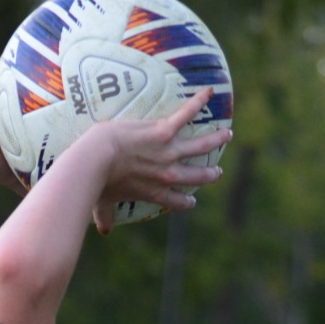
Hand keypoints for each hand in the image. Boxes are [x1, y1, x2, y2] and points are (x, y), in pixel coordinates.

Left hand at [78, 88, 230, 232]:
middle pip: (197, 176)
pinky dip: (198, 102)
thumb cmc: (97, 183)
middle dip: (210, 174)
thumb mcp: (103, 203)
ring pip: (201, 146)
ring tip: (227, 134)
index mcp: (155, 192)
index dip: (187, 202)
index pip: (178, 201)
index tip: (192, 201)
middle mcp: (168, 174)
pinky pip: (186, 114)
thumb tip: (103, 231)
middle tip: (218, 171)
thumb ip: (105, 216)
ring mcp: (169, 152)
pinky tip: (208, 92)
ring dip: (216, 139)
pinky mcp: (164, 131)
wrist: (97, 160)